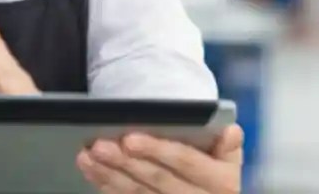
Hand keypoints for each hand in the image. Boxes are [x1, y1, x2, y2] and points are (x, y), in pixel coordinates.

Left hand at [77, 124, 243, 192]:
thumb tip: (230, 131)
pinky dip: (109, 187)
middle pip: (158, 180)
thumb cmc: (216, 169)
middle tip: (100, 146)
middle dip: (126, 163)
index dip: (158, 150)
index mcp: (222, 183)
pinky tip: (93, 172)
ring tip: (88, 156)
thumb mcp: (229, 158)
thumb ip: (228, 146)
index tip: (130, 138)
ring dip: (110, 175)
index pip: (186, 162)